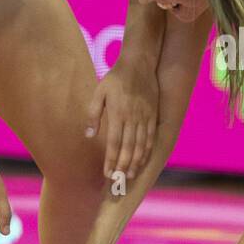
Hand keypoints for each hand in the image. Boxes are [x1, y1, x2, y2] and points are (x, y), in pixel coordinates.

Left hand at [86, 59, 158, 180]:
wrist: (139, 63)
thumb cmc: (115, 78)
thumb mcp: (99, 92)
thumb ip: (93, 114)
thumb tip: (90, 135)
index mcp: (117, 113)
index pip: (114, 143)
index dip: (111, 160)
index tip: (107, 172)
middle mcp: (133, 117)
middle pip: (129, 147)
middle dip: (123, 166)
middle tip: (119, 180)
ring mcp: (145, 117)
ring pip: (141, 145)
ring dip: (136, 162)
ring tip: (131, 174)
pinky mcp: (153, 115)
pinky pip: (151, 137)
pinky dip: (147, 150)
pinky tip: (143, 159)